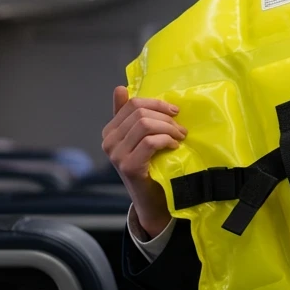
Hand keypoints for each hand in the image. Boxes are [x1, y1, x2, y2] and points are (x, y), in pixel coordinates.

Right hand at [102, 86, 184, 237]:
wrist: (152, 200)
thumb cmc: (150, 167)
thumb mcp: (141, 139)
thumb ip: (132, 117)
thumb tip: (120, 88)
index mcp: (110, 131)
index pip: (133, 103)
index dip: (157, 104)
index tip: (174, 111)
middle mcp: (108, 141)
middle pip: (140, 113)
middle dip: (165, 117)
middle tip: (181, 128)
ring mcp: (116, 154)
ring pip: (145, 125)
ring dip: (168, 129)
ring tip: (180, 137)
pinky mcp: (128, 166)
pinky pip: (150, 142)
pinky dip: (166, 140)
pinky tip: (174, 146)